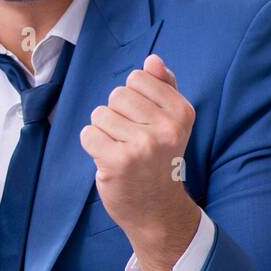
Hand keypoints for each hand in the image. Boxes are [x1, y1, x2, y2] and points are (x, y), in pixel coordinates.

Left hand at [79, 54, 201, 270]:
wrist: (157, 210)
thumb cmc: (158, 161)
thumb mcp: (170, 123)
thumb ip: (163, 88)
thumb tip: (152, 60)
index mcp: (182, 112)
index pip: (138, 77)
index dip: (132, 99)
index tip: (144, 123)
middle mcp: (166, 127)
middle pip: (116, 94)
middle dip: (116, 115)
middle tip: (130, 140)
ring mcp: (142, 145)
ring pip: (100, 114)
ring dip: (103, 132)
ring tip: (121, 151)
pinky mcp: (118, 161)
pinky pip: (88, 134)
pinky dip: (92, 145)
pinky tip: (108, 160)